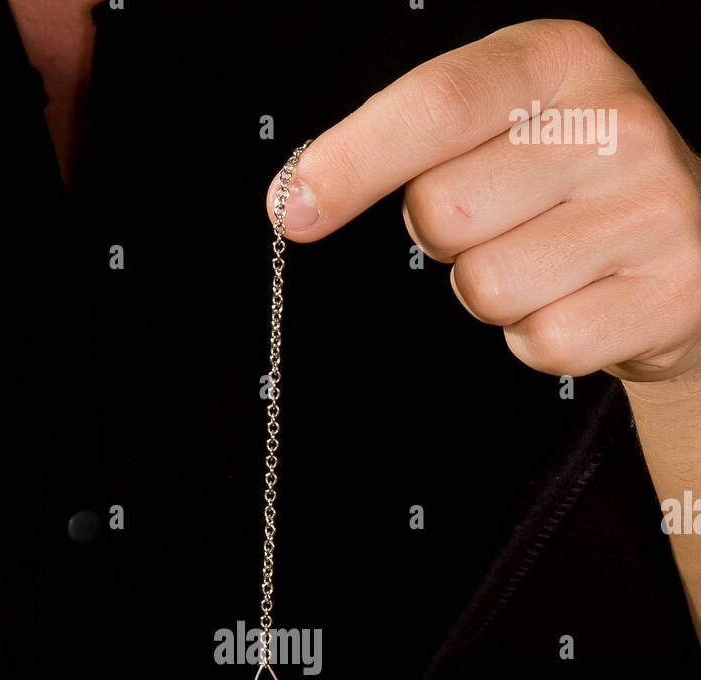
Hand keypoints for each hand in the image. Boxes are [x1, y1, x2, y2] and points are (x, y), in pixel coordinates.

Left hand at [268, 19, 700, 382]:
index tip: (293, 207)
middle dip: (442, 238)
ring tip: (545, 261)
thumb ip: (407, 142)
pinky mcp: (667, 296)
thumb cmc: (564, 185)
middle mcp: (617, 124)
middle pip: (444, 212)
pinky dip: (539, 339)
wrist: (688, 247)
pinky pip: (542, 343)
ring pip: (486, 288)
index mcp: (561, 60)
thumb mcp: (500, 125)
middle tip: (495, 223)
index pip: (434, 106)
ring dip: (490, 293)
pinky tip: (577, 299)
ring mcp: (651, 212)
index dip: (352, 161)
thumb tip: (300, 197)